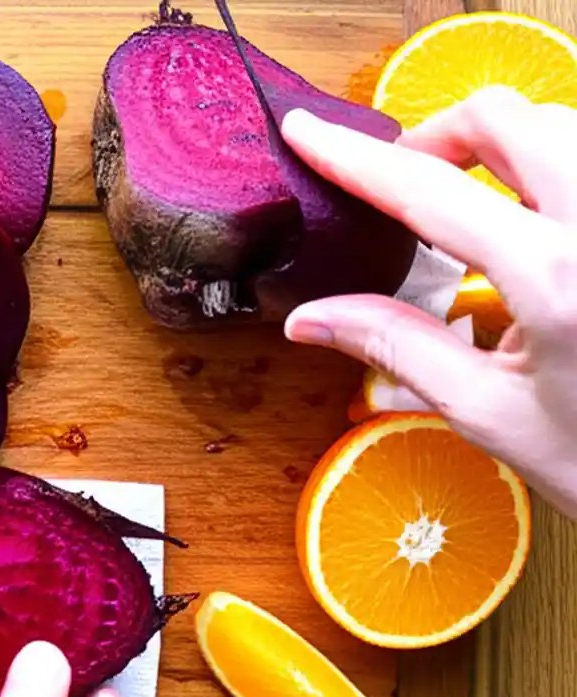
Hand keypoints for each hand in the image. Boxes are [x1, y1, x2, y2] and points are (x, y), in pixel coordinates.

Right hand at [279, 86, 576, 517]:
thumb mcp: (494, 416)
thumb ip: (399, 349)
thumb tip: (313, 320)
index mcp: (558, 280)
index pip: (429, 191)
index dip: (355, 157)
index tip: (309, 134)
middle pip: (507, 117)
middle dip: (440, 134)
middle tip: (407, 184)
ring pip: (562, 127)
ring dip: (502, 150)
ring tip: (473, 209)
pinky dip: (551, 176)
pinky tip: (537, 233)